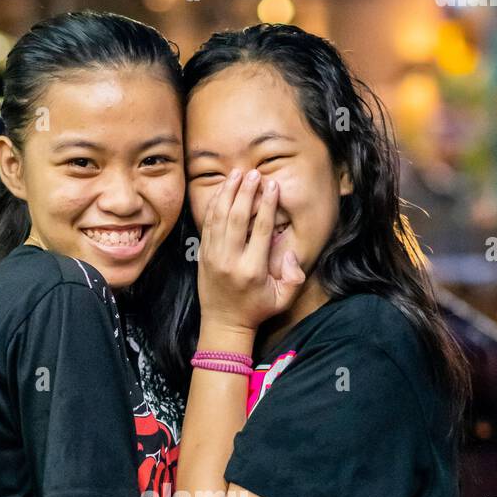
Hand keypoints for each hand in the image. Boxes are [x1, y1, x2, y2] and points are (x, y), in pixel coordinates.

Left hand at [197, 168, 305, 333]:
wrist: (223, 324)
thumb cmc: (257, 310)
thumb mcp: (282, 300)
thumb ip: (293, 278)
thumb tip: (292, 253)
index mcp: (252, 270)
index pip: (259, 229)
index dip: (267, 204)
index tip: (272, 185)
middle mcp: (230, 260)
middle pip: (237, 217)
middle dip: (246, 192)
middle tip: (254, 173)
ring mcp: (213, 257)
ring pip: (219, 217)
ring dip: (228, 193)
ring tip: (237, 173)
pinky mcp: (203, 255)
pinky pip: (207, 224)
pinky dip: (214, 204)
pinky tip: (222, 190)